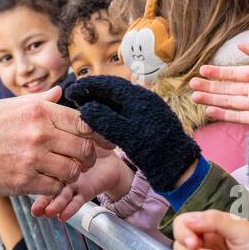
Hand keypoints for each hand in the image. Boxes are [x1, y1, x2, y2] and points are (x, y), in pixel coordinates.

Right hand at [0, 87, 109, 195]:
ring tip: (60, 172)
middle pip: (84, 149)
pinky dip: (53, 187)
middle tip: (80, 161)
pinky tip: (43, 181)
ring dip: (70, 174)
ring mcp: (32, 157)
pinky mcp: (22, 181)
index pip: (84, 123)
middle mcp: (39, 131)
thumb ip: (40, 100)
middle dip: (86, 157)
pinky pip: (54, 188)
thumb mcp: (9, 104)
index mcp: (38, 110)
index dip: (97, 135)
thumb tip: (61, 92)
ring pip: (72, 171)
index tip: (101, 142)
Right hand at [64, 76, 200, 192]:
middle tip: (74, 97)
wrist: (179, 165)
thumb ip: (103, 119)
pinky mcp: (147, 118)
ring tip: (83, 107)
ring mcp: (145, 108)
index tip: (70, 90)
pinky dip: (109, 110)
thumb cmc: (154, 150)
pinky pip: (123, 108)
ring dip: (100, 101)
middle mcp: (143, 98)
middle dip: (92, 92)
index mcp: (138, 97)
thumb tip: (85, 108)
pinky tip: (100, 119)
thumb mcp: (125, 135)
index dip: (86, 86)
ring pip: (117, 99)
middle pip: (112, 89)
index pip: (107, 84)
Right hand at [188, 43, 248, 124]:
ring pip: (229, 102)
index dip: (217, 73)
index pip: (233, 74)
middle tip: (191, 85)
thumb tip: (239, 44)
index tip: (202, 71)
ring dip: (212, 99)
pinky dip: (224, 114)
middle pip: (227, 89)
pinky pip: (238, 116)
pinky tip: (210, 110)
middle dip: (209, 87)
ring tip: (194, 97)